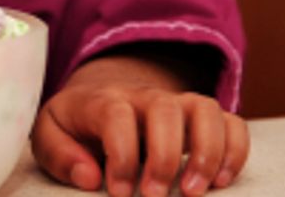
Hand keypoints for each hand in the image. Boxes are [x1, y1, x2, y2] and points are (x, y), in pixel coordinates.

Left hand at [30, 54, 248, 196]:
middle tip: (154, 196)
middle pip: (164, 109)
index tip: (119, 192)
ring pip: (205, 109)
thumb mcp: (49, 135)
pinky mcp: (200, 118)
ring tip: (194, 191)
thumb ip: (59, 154)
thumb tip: (89, 176)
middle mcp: (143, 97)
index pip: (116, 115)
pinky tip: (221, 181)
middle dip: (164, 156)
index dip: (122, 155)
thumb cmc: (74, 125)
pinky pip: (231, 122)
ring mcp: (176, 104)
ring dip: (206, 152)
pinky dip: (235, 150)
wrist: (98, 99)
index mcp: (102, 100)